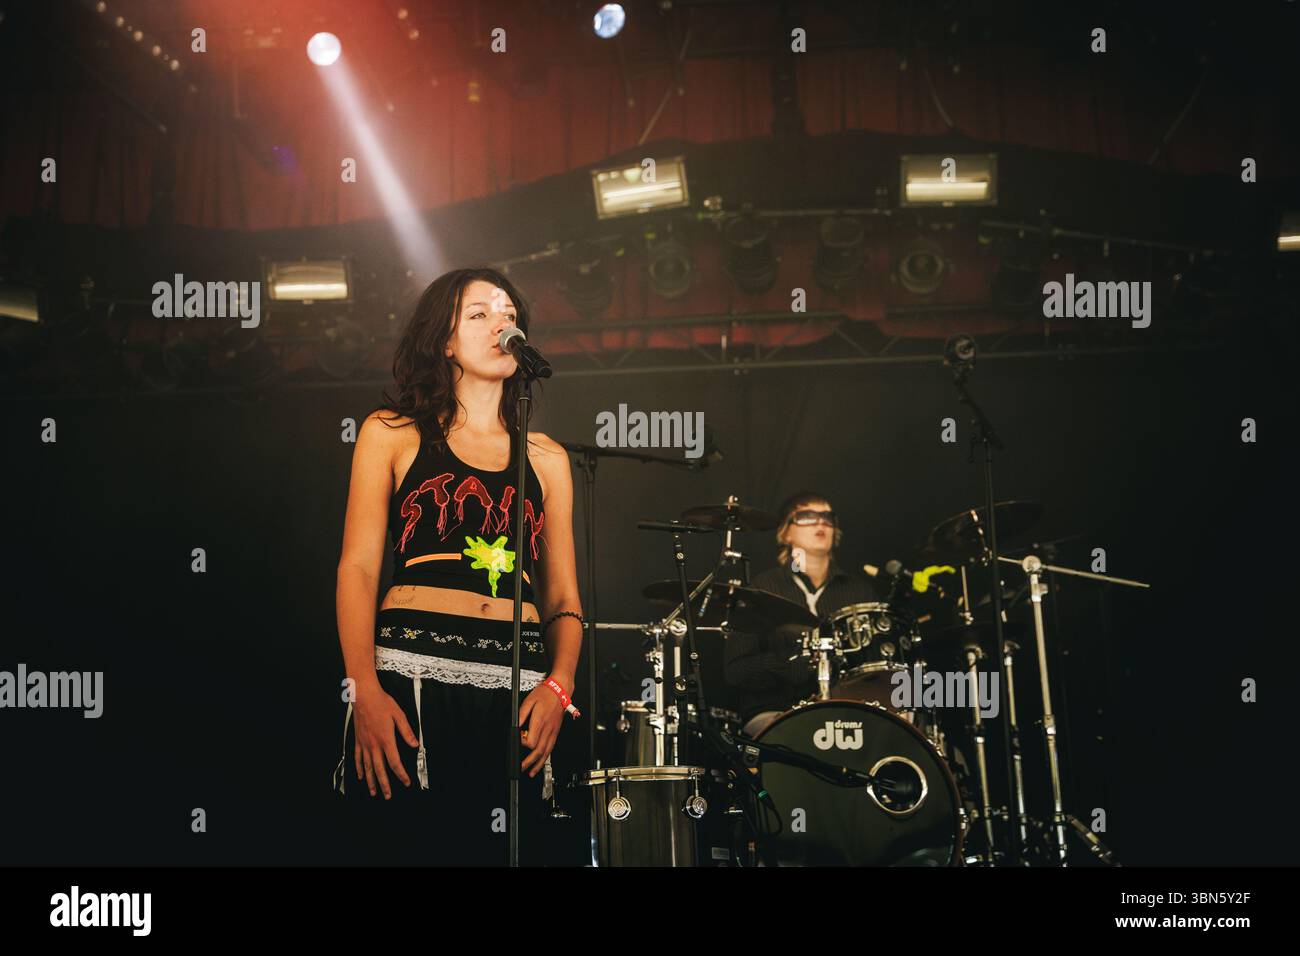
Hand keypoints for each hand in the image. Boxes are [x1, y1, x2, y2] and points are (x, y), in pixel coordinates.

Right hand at [352, 682, 419, 798]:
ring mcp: (364, 744)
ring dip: (371, 781)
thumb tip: (415, 744)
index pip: (395, 763)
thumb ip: (407, 732)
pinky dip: (360, 768)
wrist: (364, 696)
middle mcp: (374, 745)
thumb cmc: (382, 703)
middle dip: (385, 784)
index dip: (401, 775)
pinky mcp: (358, 740)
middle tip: (388, 796)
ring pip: (367, 767)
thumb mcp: (399, 715)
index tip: (406, 782)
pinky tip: (362, 776)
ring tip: (373, 792)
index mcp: (386, 740)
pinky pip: (357, 758)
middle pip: (380, 770)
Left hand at [518, 682, 565, 776]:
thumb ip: (521, 715)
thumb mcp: (529, 701)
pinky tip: (541, 761)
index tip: (518, 740)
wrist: (560, 690)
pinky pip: (551, 747)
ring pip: (546, 752)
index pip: (531, 741)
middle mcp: (548, 729)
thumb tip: (515, 725)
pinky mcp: (556, 731)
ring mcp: (553, 731)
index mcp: (540, 721)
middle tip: (521, 768)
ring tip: (532, 772)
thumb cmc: (545, 694)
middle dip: (529, 762)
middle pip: (539, 751)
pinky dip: (546, 757)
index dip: (522, 743)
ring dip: (539, 764)